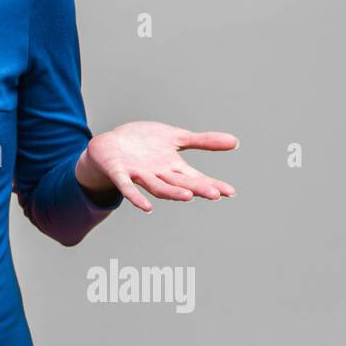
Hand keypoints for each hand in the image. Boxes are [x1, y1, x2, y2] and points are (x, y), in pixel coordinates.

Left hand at [80, 121, 237, 213]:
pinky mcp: (120, 173)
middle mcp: (158, 174)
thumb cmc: (144, 144)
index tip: (230, 192)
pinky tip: (146, 207)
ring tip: (188, 196)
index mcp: (173, 167)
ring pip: (158, 187)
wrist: (109, 145)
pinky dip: (136, 197)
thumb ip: (203, 141)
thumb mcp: (176, 137)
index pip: (196, 178)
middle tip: (215, 194)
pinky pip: (128, 187)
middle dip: (197, 189)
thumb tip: (235, 142)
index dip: (212, 185)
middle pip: (180, 184)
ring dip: (172, 193)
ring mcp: (139, 175)